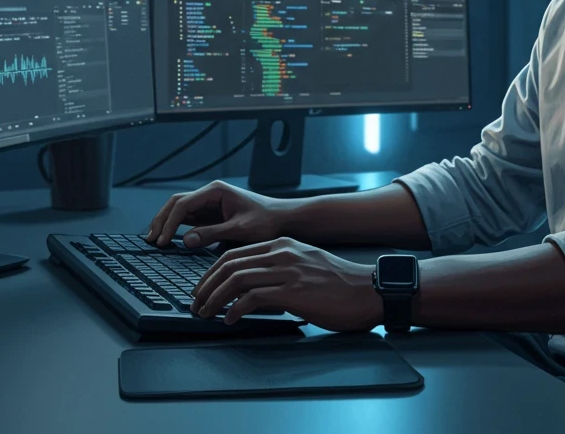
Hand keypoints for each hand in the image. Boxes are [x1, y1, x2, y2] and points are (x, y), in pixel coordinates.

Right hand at [145, 180, 289, 248]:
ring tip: (155, 240)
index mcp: (216, 191)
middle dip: (162, 220)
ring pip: (180, 211)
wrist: (283, 220)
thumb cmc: (267, 221)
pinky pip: (190, 219)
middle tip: (151, 240)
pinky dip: (177, 228)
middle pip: (176, 204)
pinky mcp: (213, 214)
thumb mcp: (240, 229)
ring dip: (167, 224)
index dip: (169, 223)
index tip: (162, 241)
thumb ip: (212, 234)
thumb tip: (185, 240)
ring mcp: (210, 204)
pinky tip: (169, 240)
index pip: (183, 204)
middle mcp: (210, 194)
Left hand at [191, 236, 381, 331]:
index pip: (235, 254)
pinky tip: (229, 319)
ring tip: (206, 313)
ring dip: (214, 298)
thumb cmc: (339, 284)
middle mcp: (282, 253)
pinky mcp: (294, 291)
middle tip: (196, 303)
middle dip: (206, 285)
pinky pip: (253, 298)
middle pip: (229, 264)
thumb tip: (251, 289)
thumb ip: (280, 270)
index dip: (212, 272)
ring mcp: (288, 271)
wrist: (368, 291)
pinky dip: (235, 309)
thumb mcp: (305, 265)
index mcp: (283, 245)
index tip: (202, 289)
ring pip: (236, 279)